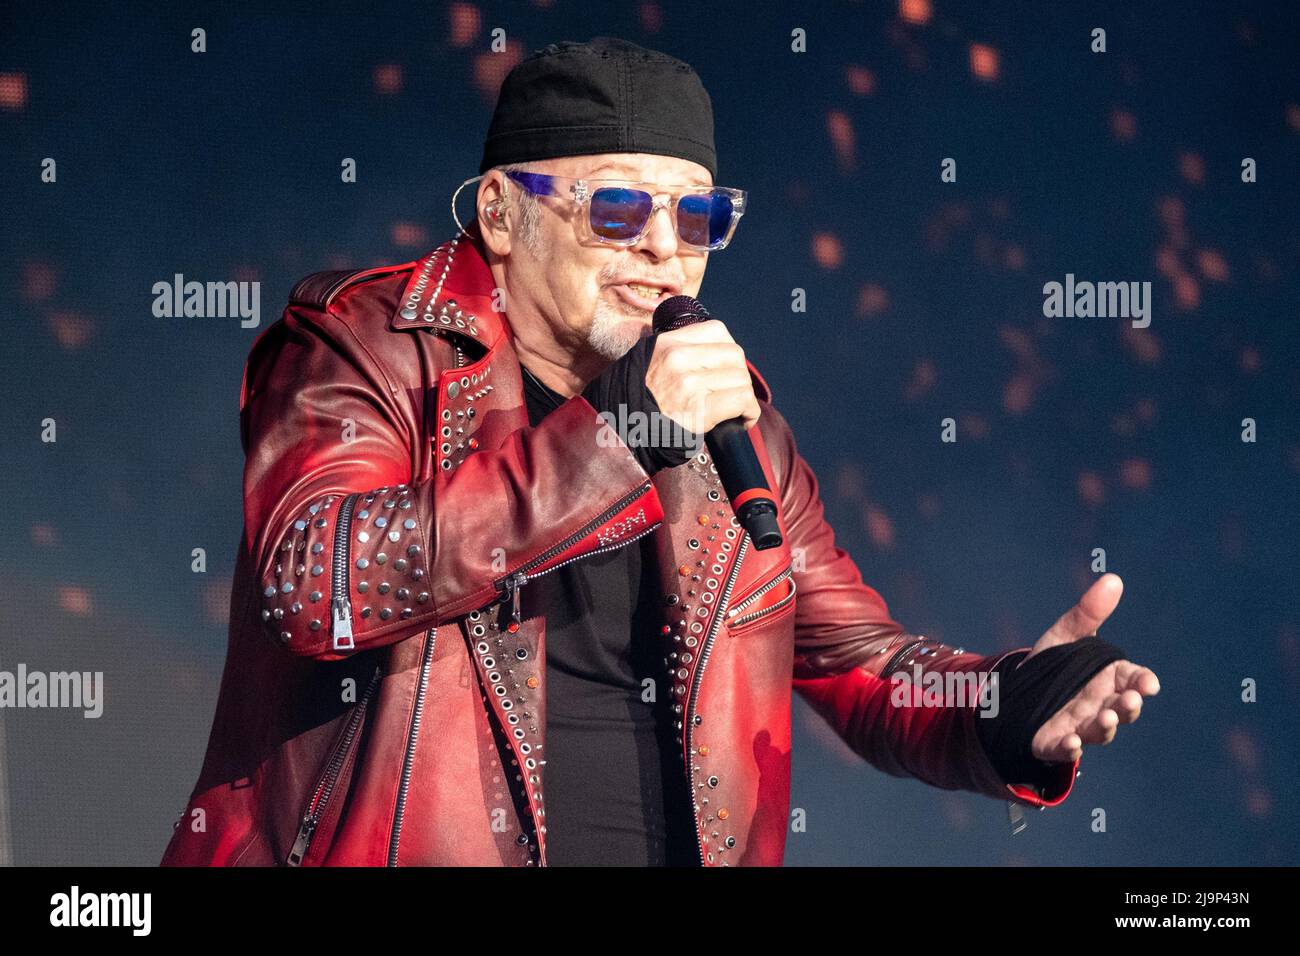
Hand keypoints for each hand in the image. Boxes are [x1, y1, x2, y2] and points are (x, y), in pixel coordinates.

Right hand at [645, 319, 760, 433]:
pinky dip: (749, 412)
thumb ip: (674, 352)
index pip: (717, 330)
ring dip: (745, 395)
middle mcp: (677, 358)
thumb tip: (711, 353)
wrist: (621, 431)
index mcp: (666, 343)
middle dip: (740, 375)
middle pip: (734, 354)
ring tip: (737, 408)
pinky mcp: (699, 409)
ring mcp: (688, 383)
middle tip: (733, 391)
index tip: (727, 367)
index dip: (729, 349)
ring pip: (741, 378)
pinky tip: (744, 420)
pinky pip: (741, 400)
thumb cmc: (636, 403)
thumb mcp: (647, 363)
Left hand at [1024, 573, 1160, 763]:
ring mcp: (1079, 725)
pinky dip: (1069, 748)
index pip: (1133, 679)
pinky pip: (1064, 749)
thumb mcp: (1065, 635)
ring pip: (1099, 731)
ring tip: (1106, 719)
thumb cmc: (1052, 665)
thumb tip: (1113, 579)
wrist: (1017, 693)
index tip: (1148, 683)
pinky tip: (1072, 744)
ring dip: (1105, 727)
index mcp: (1108, 679)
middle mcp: (1099, 704)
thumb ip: (1088, 612)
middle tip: (1130, 700)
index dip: (1142, 682)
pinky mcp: (1054, 742)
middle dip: (1128, 706)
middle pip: (1121, 708)